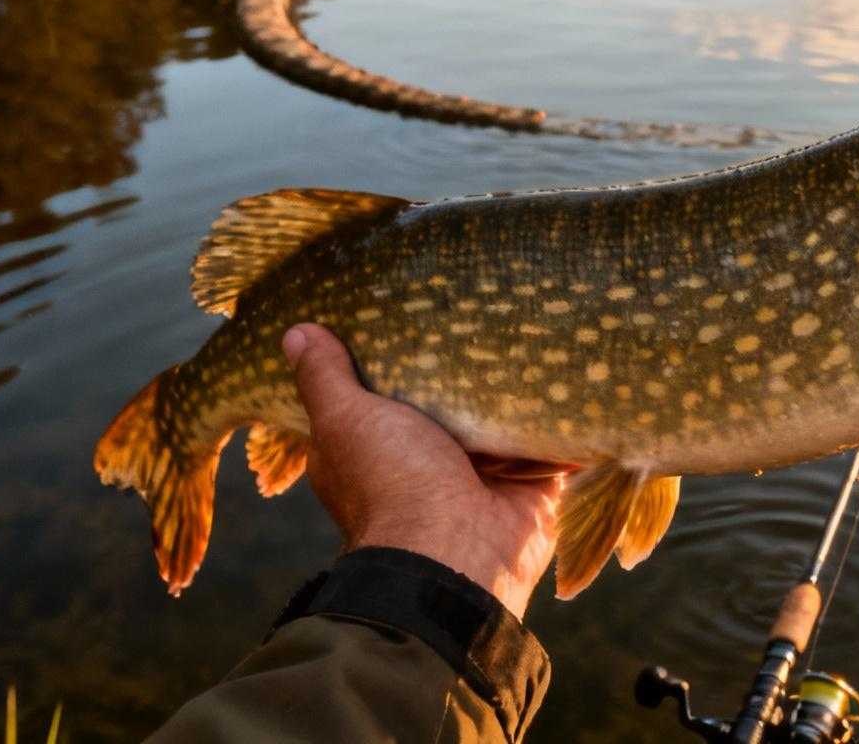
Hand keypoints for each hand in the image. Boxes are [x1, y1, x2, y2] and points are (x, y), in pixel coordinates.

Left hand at [283, 323, 560, 619]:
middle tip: (471, 306)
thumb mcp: (345, 419)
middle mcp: (424, 460)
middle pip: (441, 400)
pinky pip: (545, 433)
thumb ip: (324, 377)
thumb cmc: (391, 482)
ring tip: (521, 321)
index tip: (398, 314)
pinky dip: (555, 411)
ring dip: (508, 384)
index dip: (384, 361)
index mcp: (373, 448)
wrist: (460, 551)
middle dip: (455, 367)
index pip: (375, 394)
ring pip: (496, 413)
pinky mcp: (529, 476)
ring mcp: (480, 470)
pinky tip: (562, 364)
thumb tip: (296, 333)